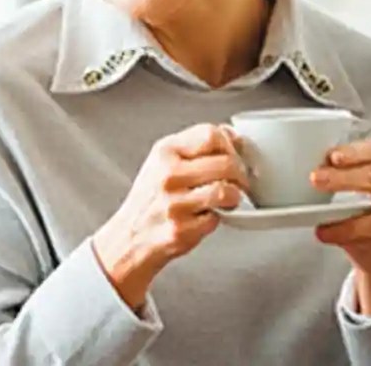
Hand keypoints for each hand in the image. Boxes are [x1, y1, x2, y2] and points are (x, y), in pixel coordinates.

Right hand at [93, 123, 247, 307]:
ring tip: (228, 199)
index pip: (211, 134)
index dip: (231, 144)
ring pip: (227, 191)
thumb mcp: (162, 160)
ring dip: (235, 197)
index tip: (235, 154)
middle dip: (241, 174)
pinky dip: (218, 218)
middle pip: (226, 162)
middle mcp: (167, 175)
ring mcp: (174, 203)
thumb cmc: (150, 198)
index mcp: (164, 152)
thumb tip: (233, 136)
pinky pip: (217, 219)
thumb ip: (195, 146)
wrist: (129, 235)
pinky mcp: (181, 230)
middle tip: (240, 181)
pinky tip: (206, 215)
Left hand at [311, 138, 370, 313]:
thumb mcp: (344, 182)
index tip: (331, 156)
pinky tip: (325, 232)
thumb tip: (282, 163)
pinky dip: (346, 232)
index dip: (352, 151)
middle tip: (314, 179)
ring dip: (345, 217)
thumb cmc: (355, 204)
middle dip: (344, 178)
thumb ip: (327, 171)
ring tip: (318, 218)